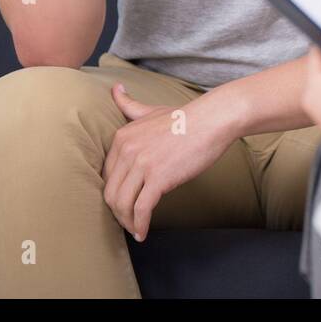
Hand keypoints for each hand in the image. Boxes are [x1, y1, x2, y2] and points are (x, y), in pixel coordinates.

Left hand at [102, 85, 235, 241]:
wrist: (213, 119)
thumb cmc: (186, 117)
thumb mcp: (151, 110)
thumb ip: (130, 105)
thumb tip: (115, 89)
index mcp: (122, 137)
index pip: (106, 175)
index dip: (113, 193)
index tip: (121, 204)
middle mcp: (127, 150)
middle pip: (110, 192)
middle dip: (117, 212)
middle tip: (127, 221)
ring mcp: (142, 164)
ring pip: (122, 204)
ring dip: (127, 222)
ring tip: (135, 229)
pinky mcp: (159, 178)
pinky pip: (142, 209)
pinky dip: (140, 225)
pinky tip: (143, 233)